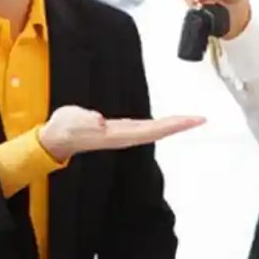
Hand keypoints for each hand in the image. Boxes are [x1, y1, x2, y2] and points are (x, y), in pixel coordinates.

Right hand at [37, 105, 204, 161]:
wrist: (57, 140)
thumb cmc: (64, 130)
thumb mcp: (70, 122)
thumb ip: (84, 121)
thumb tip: (99, 121)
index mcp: (118, 135)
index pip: (152, 130)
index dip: (173, 125)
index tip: (191, 120)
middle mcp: (126, 136)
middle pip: (159, 131)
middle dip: (180, 125)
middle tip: (201, 119)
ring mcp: (124, 135)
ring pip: (155, 130)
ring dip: (173, 126)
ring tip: (190, 120)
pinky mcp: (121, 130)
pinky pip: (147, 127)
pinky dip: (161, 123)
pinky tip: (168, 122)